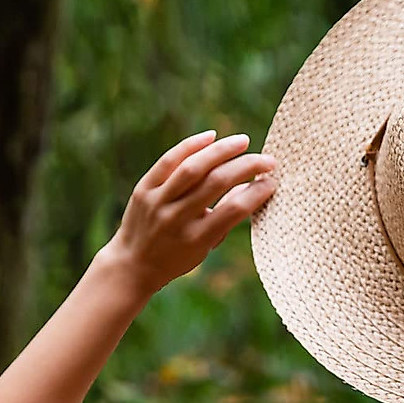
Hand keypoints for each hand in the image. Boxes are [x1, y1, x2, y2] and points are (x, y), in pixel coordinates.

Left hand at [102, 130, 276, 294]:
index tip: (272, 182)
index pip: (233, 209)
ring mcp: (157, 202)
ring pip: (193, 167)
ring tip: (243, 141)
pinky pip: (168, 161)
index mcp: (196, 238)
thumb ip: (229, 217)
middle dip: (247, 166)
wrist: (131, 265)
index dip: (257, 192)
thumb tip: (255, 185)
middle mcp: (176, 219)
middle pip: (216, 182)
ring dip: (222, 150)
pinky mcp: (143, 189)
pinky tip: (211, 136)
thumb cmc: (178, 256)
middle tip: (267, 160)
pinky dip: (190, 145)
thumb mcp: (207, 246)